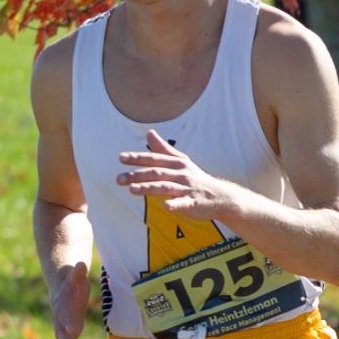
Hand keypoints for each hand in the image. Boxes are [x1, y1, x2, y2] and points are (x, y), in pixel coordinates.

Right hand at [48, 259, 88, 338]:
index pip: (65, 315)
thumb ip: (77, 273)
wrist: (61, 290)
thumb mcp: (76, 277)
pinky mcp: (66, 337)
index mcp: (62, 308)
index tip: (73, 329)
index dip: (68, 322)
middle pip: (62, 334)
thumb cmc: (72, 283)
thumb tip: (80, 263)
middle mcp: (60, 322)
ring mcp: (62, 331)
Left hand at [117, 129, 239, 220]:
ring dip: (148, 188)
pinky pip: (183, 204)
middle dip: (137, 175)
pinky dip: (175, 204)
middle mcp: (181, 174)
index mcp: (177, 163)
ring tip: (132, 190)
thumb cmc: (196, 178)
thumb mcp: (181, 161)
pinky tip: (165, 206)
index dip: (138, 158)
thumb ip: (163, 148)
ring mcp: (187, 189)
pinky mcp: (193, 203)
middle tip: (118, 179)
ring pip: (165, 187)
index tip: (121, 158)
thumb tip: (149, 132)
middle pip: (156, 173)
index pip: (154, 159)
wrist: (220, 196)